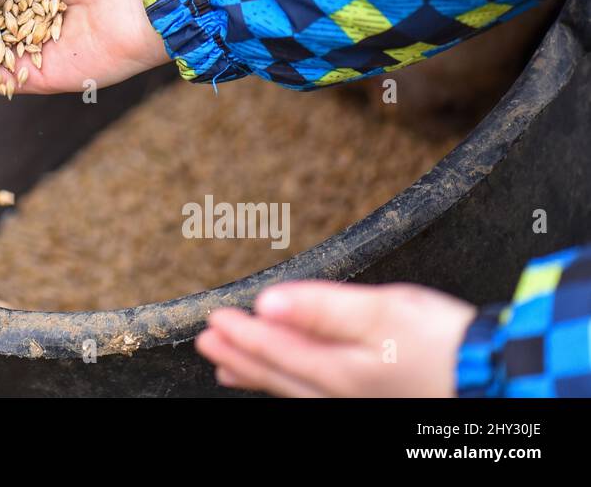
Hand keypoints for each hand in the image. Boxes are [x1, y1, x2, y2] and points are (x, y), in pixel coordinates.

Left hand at [195, 280, 477, 396]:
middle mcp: (339, 393)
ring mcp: (355, 402)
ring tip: (225, 369)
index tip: (213, 317)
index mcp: (337, 369)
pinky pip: (311, 396)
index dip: (241, 332)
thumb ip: (320, 307)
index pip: (274, 348)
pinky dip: (285, 387)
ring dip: (255, 374)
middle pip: (275, 373)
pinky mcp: (371, 401)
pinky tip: (284, 382)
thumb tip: (267, 301)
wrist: (498, 378)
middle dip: (239, 354)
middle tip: (206, 341)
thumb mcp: (381, 310)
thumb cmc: (445, 342)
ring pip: (290, 388)